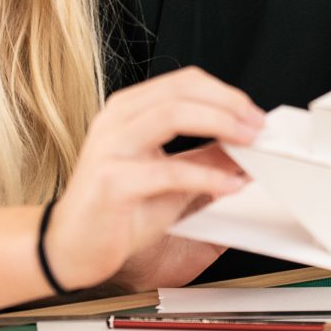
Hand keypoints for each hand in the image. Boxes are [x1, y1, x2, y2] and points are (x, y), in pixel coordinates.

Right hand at [43, 67, 263, 291]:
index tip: (254, 114)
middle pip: (180, 91)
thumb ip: (205, 158)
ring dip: (219, 125)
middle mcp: (116, 121)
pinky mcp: (111, 182)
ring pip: (171, 115)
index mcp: (128, 111)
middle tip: (258, 125)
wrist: (72, 248)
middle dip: (228, 104)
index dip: (224, 93)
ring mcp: (110, 148)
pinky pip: (166, 171)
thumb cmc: (115, 211)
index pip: (183, 82)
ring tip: (248, 144)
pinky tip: (228, 185)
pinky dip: (205, 176)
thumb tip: (246, 148)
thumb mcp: (170, 177)